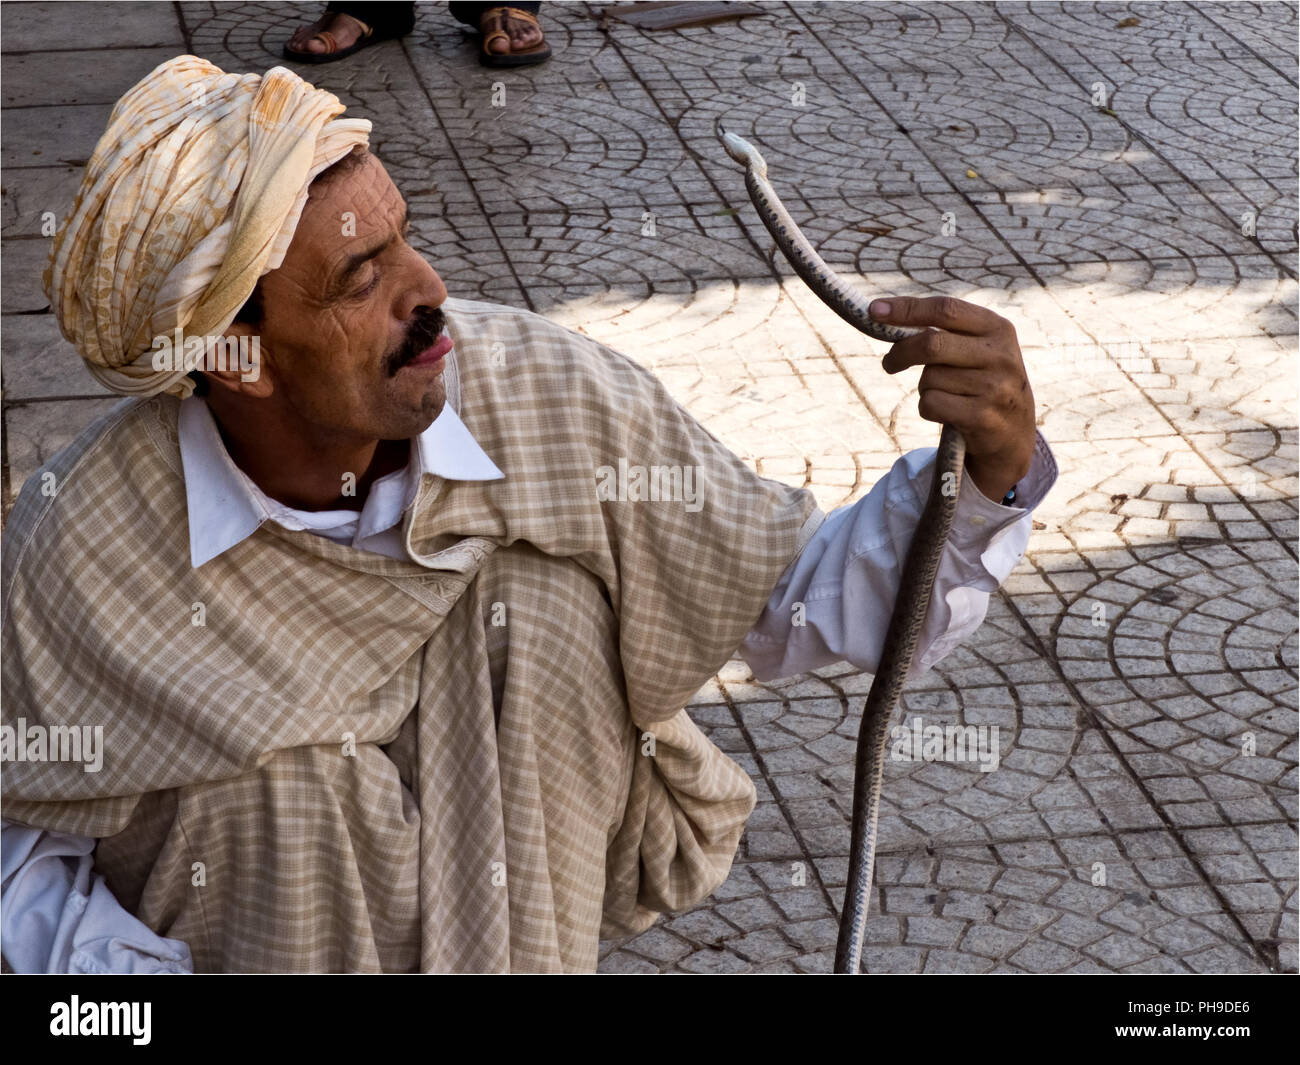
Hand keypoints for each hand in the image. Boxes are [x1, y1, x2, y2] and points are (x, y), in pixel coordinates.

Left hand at [869, 295, 1036, 503]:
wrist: (1013, 434)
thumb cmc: (981, 383)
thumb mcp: (977, 350)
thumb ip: (943, 333)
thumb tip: (885, 316)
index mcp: (998, 329)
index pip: (946, 309)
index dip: (907, 309)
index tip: (874, 310)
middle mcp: (1000, 355)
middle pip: (932, 343)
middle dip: (901, 353)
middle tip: (890, 363)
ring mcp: (994, 387)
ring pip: (929, 378)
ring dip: (925, 387)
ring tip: (947, 394)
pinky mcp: (983, 417)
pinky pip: (931, 404)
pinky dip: (928, 408)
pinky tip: (947, 412)